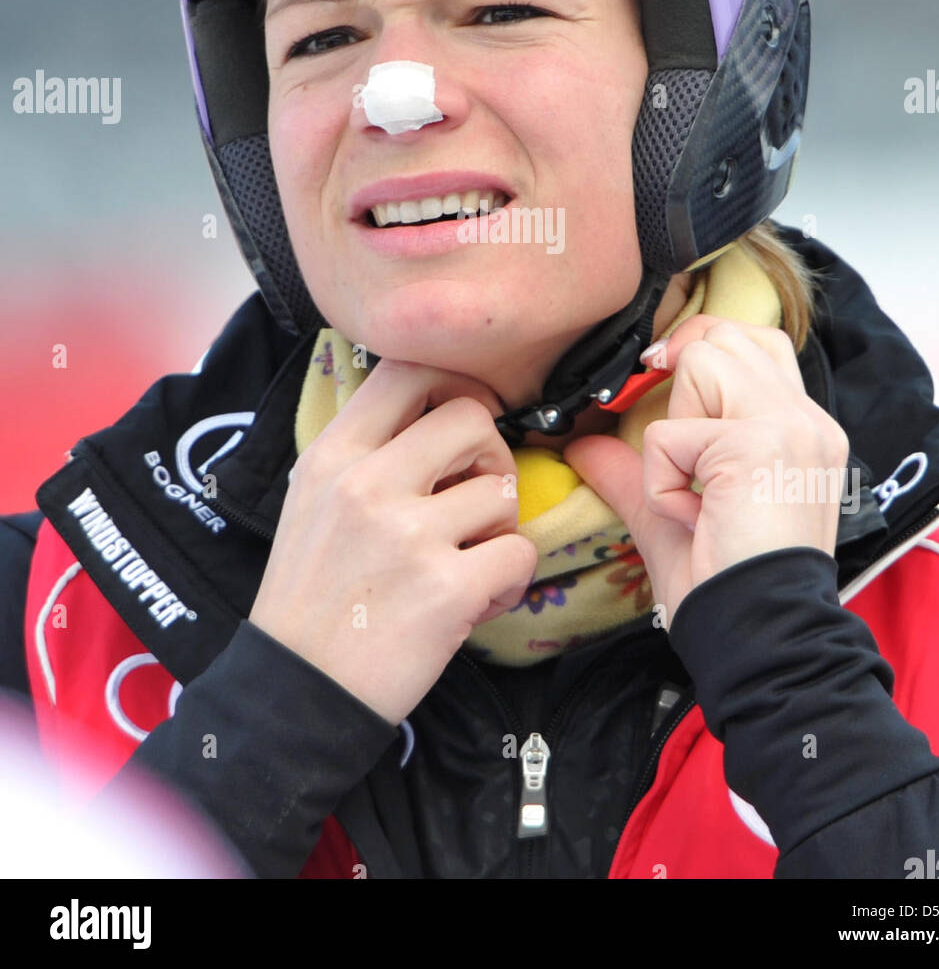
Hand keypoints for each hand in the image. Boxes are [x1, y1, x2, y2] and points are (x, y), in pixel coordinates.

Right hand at [250, 360, 536, 725]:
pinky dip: (509, 581)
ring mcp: (407, 535)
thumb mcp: (315, 499)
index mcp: (334, 455)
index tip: (462, 423)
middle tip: (475, 499)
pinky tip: (475, 601)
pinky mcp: (446, 589)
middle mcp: (368, 483)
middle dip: (492, 456)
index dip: (454, 383)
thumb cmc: (313, 593)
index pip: (408, 369)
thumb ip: (371, 451)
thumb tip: (446, 408)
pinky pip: (520, 554)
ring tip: (467, 564)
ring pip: (504, 491)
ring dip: (500, 529)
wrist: (298, 690)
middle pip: (473, 416)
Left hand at [563, 316, 848, 629]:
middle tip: (677, 446)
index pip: (756, 343)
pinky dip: (660, 482)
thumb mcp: (671, 518)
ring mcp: (787, 426)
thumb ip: (631, 472)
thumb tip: (583, 445)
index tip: (666, 382)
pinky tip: (691, 520)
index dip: (701, 351)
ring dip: (675, 428)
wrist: (763, 638)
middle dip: (684, 379)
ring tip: (694, 488)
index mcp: (803, 431)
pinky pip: (667, 433)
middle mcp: (806, 420)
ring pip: (702, 359)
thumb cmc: (729, 587)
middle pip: (726, 335)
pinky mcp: (755, 442)